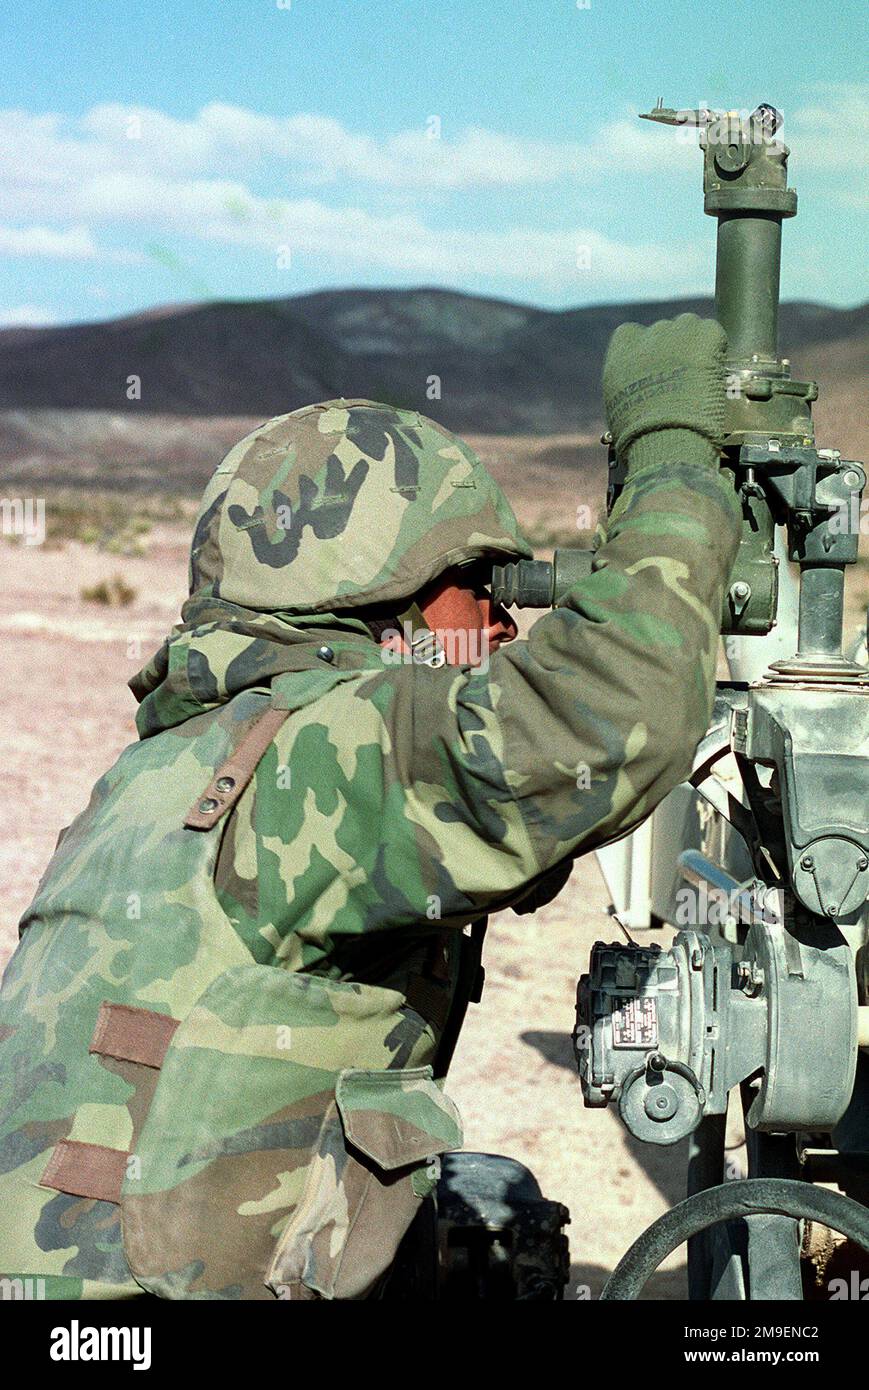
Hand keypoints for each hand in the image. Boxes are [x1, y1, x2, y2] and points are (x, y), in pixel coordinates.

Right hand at [603, 313, 727, 476]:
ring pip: (691, 327)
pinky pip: (714, 332)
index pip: (632, 334)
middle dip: (675, 349)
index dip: (647, 349)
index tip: (656, 366)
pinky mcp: (704, 336)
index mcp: (620, 354)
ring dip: (697, 345)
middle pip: (665, 330)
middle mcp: (646, 336)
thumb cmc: (642, 437)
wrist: (665, 440)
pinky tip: (715, 373)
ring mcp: (676, 333)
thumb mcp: (620, 409)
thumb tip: (640, 393)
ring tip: (702, 376)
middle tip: (686, 377)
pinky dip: (718, 348)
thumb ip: (628, 388)